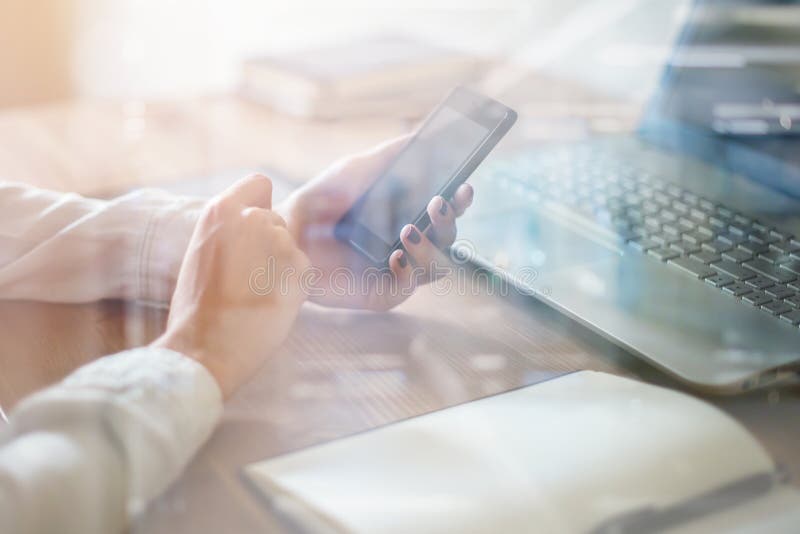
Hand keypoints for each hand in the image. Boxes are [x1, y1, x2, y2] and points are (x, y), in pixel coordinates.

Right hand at [154, 175, 309, 397]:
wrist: (205, 348)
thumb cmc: (196, 309)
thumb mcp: (201, 253)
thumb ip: (228, 232)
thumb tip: (252, 228)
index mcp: (220, 210)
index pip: (259, 184)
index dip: (261, 203)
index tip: (254, 227)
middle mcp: (253, 218)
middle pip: (276, 220)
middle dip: (269, 244)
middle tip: (248, 278)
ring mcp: (280, 241)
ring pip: (290, 247)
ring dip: (281, 266)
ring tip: (256, 295)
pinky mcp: (301, 268)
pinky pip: (303, 271)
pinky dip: (293, 287)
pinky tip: (271, 305)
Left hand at [277, 136, 474, 310]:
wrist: (286, 231)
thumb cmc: (321, 200)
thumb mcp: (355, 170)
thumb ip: (390, 154)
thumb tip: (424, 135)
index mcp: (410, 214)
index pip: (448, 210)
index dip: (461, 200)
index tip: (464, 186)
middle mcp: (411, 244)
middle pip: (449, 238)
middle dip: (449, 221)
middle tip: (438, 204)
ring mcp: (399, 270)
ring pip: (437, 266)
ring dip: (431, 247)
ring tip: (408, 229)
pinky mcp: (382, 293)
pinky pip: (408, 287)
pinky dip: (408, 270)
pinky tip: (395, 255)